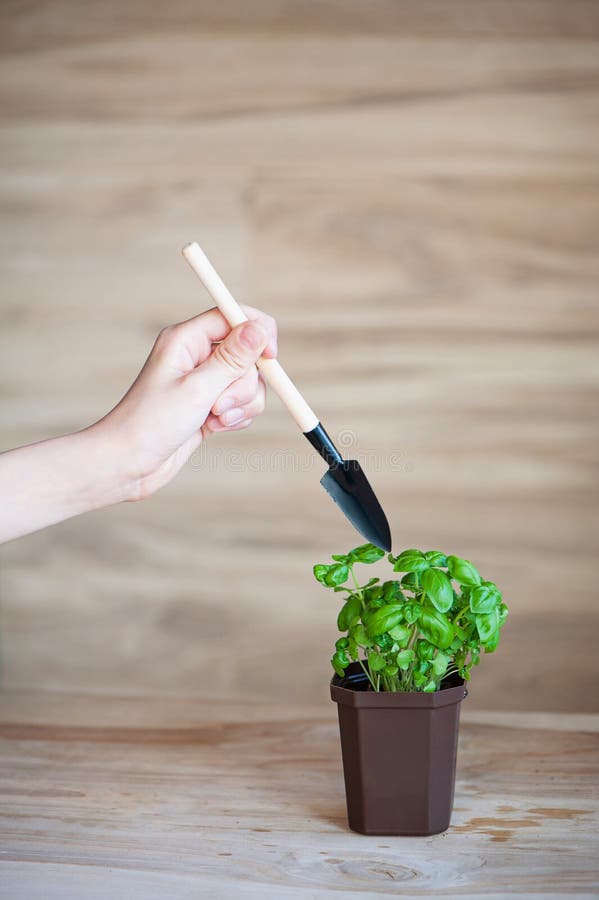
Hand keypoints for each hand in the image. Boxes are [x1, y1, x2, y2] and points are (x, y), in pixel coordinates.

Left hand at [96, 305, 276, 500]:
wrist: (129, 463)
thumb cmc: (151, 423)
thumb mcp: (197, 389)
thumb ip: (232, 359)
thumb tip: (259, 328)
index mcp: (186, 340)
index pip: (233, 316)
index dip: (258, 332)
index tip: (271, 357)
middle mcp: (196, 355)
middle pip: (247, 354)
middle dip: (243, 384)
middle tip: (219, 405)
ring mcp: (204, 381)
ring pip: (249, 382)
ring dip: (241, 405)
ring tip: (215, 420)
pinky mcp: (209, 404)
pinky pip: (242, 403)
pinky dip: (236, 417)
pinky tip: (214, 428)